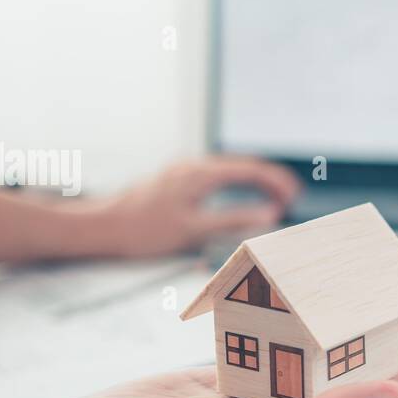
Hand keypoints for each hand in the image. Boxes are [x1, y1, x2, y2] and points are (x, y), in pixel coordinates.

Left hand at [93, 156, 301, 257]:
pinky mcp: (176, 180)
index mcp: (200, 174)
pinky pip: (216, 176)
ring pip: (229, 170)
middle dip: (270, 180)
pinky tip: (241, 197)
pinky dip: (236, 185)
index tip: (295, 196)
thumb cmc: (143, 231)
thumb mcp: (194, 230)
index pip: (250, 170)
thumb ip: (234, 221)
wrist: (102, 226)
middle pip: (242, 166)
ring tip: (273, 197)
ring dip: (254, 182)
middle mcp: (193, 166)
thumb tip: (269, 215)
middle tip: (292, 197)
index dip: (276, 182)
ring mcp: (183, 171)